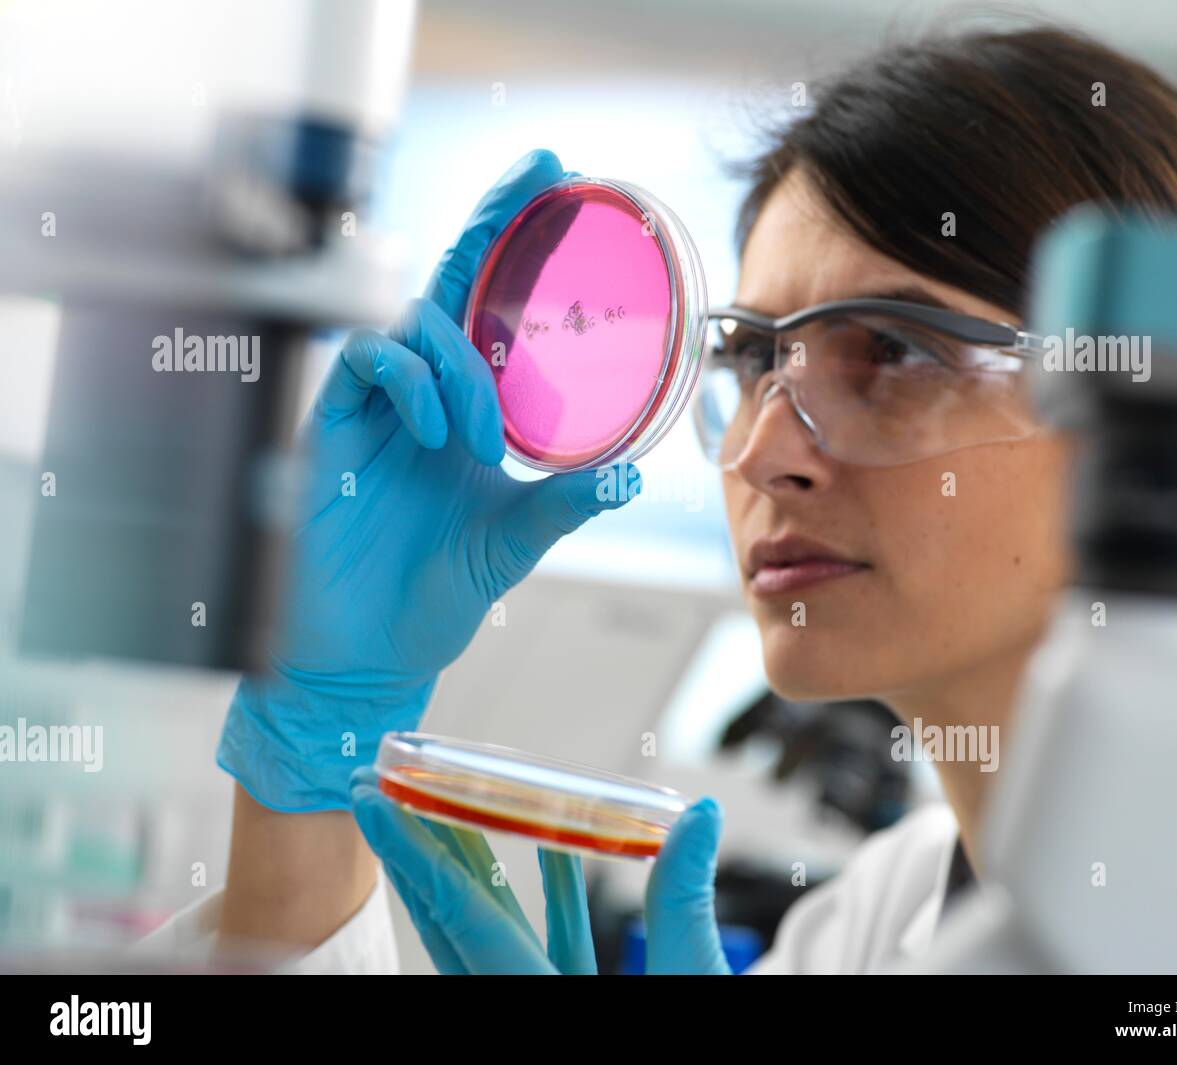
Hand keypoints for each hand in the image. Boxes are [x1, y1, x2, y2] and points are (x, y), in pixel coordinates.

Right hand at [217, 150, 638, 811]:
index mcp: (469, 415)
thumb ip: (561, 505)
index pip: (491, 314)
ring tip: (483, 435)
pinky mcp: (332, 427)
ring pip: (412, 325)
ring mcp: (378, 409)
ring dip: (460, 363)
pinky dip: (408, 380)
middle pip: (452, 287)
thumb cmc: (431, 599)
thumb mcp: (512, 544)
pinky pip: (365, 361)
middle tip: (536, 175)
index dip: (515, 245)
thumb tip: (626, 477)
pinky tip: (436, 432)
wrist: (363, 657)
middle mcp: (425, 399)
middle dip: (491, 224)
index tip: (555, 183)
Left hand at [349, 767, 731, 974]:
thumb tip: (701, 817)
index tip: (372, 802)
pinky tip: (557, 848)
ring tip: (454, 804)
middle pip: (451, 918)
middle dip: (416, 850)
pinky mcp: (574, 1004)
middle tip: (383, 791)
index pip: (458, 913)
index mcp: (533, 1000)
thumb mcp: (686, 981)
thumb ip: (682, 901)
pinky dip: (546, 895)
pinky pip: (544, 944)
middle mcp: (519, 1003)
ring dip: (474, 864)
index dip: (411, 851)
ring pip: (490, 929)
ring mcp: (542, 1006)